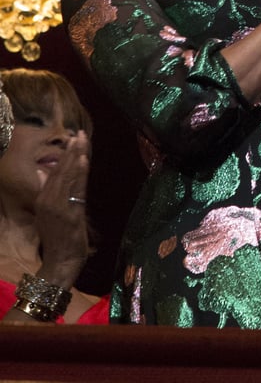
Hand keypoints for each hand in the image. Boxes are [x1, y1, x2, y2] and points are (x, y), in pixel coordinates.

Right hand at [34, 131, 90, 289]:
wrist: (60, 261)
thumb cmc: (59, 239)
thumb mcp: (51, 213)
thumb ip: (51, 194)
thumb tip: (45, 174)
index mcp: (43, 199)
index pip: (55, 172)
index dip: (65, 155)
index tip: (73, 139)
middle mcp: (48, 200)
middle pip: (61, 170)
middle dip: (71, 151)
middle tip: (80, 133)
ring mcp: (58, 206)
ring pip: (68, 176)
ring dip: (76, 157)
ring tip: (82, 140)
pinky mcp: (69, 213)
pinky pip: (76, 190)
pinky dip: (80, 174)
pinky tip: (83, 161)